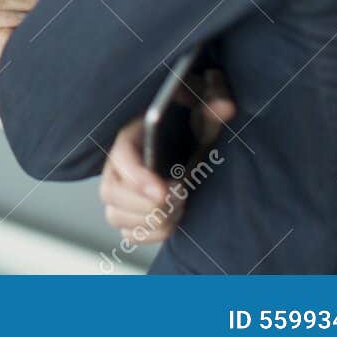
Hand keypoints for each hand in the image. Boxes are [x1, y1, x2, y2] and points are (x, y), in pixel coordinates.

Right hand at [99, 69, 235, 243]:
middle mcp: (116, 164)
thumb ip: (212, 102)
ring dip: (151, 220)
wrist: (188, 138)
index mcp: (129, 135)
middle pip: (111, 193)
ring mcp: (120, 190)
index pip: (120, 158)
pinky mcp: (129, 211)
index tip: (165, 191)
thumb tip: (225, 108)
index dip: (138, 178)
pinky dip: (150, 234)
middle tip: (181, 197)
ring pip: (117, 215)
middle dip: (148, 205)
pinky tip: (173, 220)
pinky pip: (128, 233)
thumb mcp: (200, 105)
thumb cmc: (189, 119)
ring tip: (180, 207)